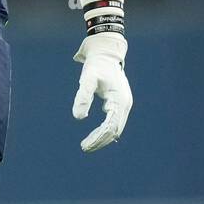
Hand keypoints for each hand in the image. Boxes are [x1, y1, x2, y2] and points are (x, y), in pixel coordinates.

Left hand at [72, 31, 131, 152]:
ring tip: (86, 145)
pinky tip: (95, 137)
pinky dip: (105, 131)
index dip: (98, 137)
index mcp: (119, 100)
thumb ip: (82, 97)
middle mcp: (125, 104)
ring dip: (102, 137)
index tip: (85, 145)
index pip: (110, 126)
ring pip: (115, 128)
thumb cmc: (96, 66)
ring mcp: (123, 104)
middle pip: (114, 130)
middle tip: (84, 147)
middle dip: (100, 140)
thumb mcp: (87, 79)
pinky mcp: (119, 104)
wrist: (105, 55)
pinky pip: (114, 122)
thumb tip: (78, 118)